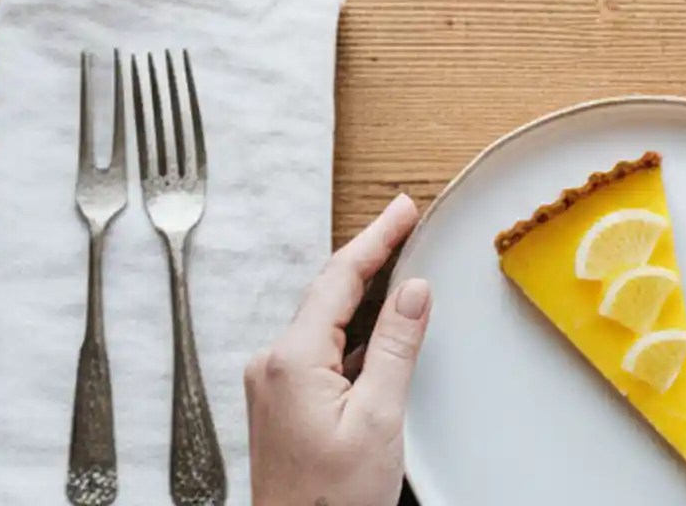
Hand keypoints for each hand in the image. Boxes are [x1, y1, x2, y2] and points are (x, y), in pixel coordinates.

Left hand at [245, 195, 431, 505]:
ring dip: (360, 291)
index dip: (376, 238)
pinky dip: (351, 329)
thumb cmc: (333, 500)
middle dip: (368, 255)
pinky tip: (376, 326)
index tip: (402, 208)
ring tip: (397, 260)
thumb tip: (412, 291)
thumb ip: (396, 347)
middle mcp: (273, 364)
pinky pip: (319, 348)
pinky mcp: (282, 403)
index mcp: (292, 359)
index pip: (339, 279)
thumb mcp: (379, 418)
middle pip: (327, 292)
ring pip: (323, 319)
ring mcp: (274, 384)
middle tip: (403, 221)